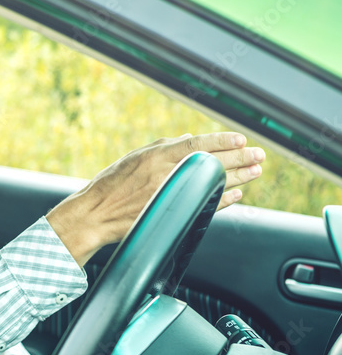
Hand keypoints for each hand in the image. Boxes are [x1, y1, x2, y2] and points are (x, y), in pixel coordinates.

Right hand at [46, 132, 264, 265]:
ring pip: (213, 184)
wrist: (95, 215)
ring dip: (238, 177)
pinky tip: (235, 194)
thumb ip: (162, 148)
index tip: (241, 139)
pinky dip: (222, 200)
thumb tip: (188, 140)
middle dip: (239, 158)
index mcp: (156, 157)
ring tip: (255, 171)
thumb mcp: (133, 158)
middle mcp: (166, 174)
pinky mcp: (171, 213)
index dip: (222, 141)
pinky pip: (204, 205)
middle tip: (258, 155)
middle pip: (212, 163)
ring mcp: (171, 195)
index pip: (197, 145)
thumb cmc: (110, 185)